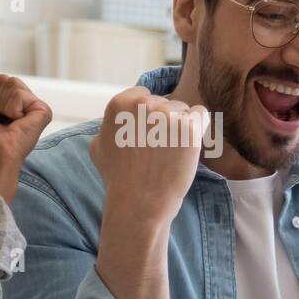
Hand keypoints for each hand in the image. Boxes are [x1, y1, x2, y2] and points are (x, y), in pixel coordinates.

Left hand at [0, 65, 51, 202]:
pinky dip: (13, 106)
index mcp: (5, 102)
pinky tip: (16, 120)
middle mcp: (20, 104)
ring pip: (13, 83)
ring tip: (4, 120)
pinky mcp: (42, 111)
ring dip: (0, 102)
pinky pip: (22, 93)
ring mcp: (32, 107)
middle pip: (4, 78)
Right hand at [89, 87, 209, 228]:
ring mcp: (167, 114)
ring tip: (169, 153)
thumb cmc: (119, 178)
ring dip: (180, 127)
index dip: (147, 117)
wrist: (139, 203)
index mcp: (119, 104)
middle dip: (163, 121)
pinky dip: (198, 130)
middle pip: (164, 102)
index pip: (143, 95)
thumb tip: (117, 119)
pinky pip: (200, 115)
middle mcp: (142, 104)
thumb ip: (108, 125)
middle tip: (157, 149)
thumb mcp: (98, 147)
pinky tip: (186, 147)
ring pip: (183, 109)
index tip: (145, 136)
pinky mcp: (189, 127)